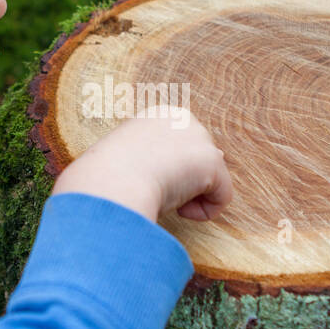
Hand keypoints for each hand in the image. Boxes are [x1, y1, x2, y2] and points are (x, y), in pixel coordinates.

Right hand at [52, 104, 232, 223]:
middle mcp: (183, 119)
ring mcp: (199, 137)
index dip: (164, 174)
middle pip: (197, 164)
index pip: (178, 149)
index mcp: (159, 116)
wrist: (109, 183)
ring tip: (161, 197)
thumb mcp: (127, 159)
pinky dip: (203, 213)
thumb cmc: (108, 178)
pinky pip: (221, 198)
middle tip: (151, 190)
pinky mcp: (212, 160)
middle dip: (180, 183)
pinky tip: (178, 210)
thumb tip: (186, 171)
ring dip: (187, 197)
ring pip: (209, 181)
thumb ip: (152, 158)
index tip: (142, 182)